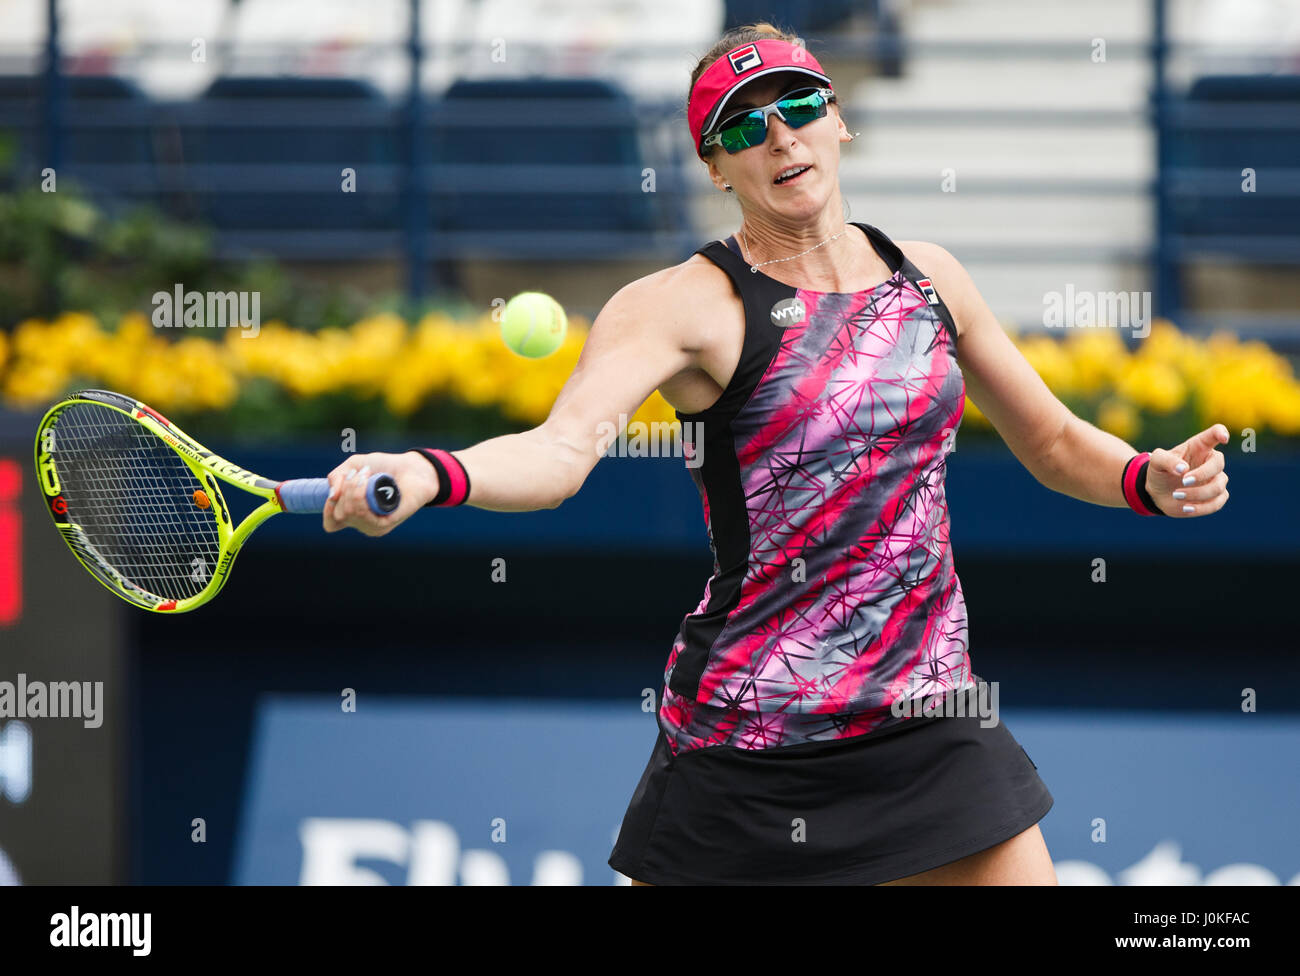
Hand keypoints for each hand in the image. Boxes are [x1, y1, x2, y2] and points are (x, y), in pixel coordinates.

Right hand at [323, 451, 439, 535]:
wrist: (411, 467)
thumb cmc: (384, 467)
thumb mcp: (354, 466)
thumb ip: (336, 477)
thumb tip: (331, 496)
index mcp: (352, 512)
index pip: (331, 524)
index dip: (328, 508)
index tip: (336, 490)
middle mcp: (361, 522)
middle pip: (339, 514)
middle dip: (345, 489)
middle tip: (360, 474)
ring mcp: (373, 525)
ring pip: (350, 514)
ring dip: (354, 489)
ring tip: (367, 476)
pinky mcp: (386, 524)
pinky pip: (365, 516)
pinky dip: (363, 495)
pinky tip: (372, 484)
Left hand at [1146, 424, 1229, 516]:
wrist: (1157, 493)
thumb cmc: (1160, 471)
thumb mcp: (1156, 461)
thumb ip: (1167, 460)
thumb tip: (1183, 469)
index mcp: (1199, 447)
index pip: (1214, 434)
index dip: (1221, 433)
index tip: (1223, 438)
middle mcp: (1211, 462)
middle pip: (1218, 464)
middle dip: (1201, 474)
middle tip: (1183, 481)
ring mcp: (1216, 480)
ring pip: (1218, 487)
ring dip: (1197, 493)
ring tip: (1176, 495)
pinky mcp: (1215, 498)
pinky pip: (1216, 503)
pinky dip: (1201, 507)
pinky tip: (1186, 508)